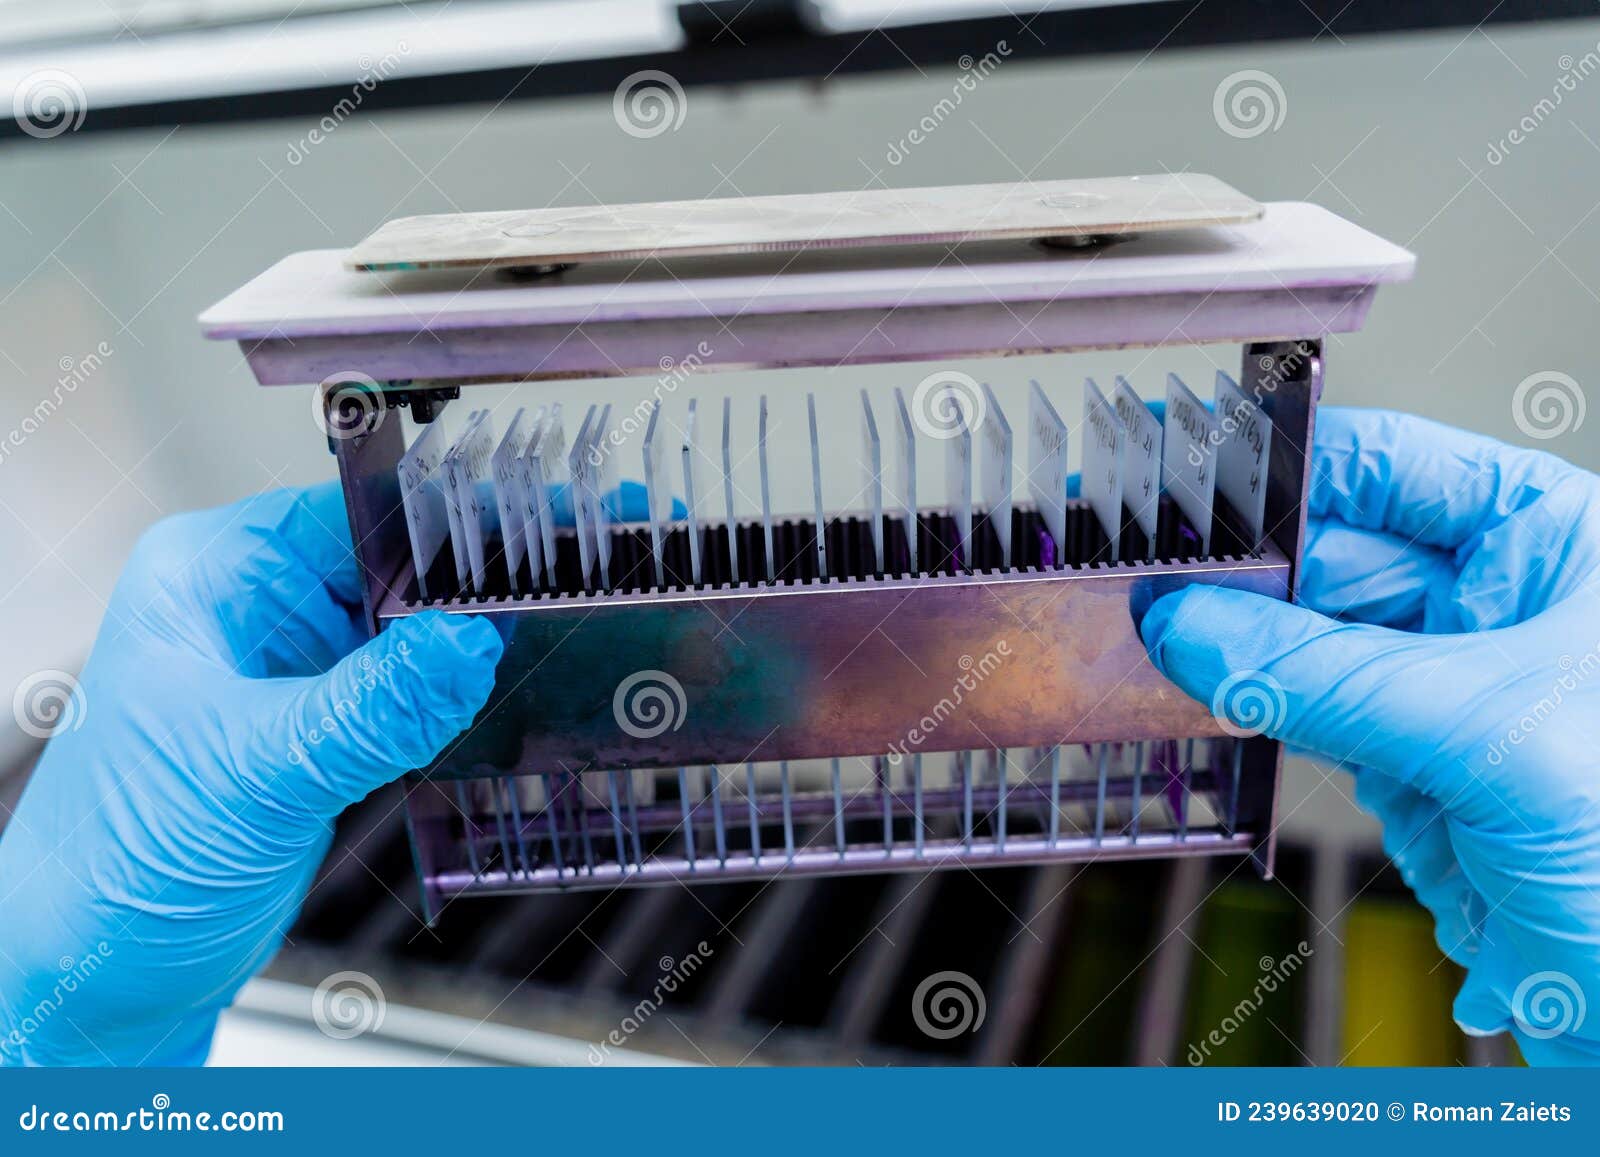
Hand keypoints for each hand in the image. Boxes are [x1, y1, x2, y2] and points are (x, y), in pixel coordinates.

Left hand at [0, 481, 503, 1064]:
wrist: (106, 976)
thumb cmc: (121, 864)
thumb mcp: (261, 771)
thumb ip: (375, 706)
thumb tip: (470, 643)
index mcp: (213, 575)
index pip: (356, 512)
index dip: (451, 518)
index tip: (542, 525)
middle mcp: (253, 607)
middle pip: (394, 563)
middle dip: (475, 582)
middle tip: (573, 585)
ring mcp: (290, 668)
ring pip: (408, 628)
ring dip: (468, 642)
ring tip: (551, 636)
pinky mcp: (319, 724)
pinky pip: (406, 688)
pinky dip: (451, 696)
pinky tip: (503, 696)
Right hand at [1141, 407, 1599, 1063]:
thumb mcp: (1493, 737)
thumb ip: (1326, 677)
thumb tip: (1190, 625)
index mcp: (1546, 543)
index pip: (1389, 464)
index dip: (1282, 464)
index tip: (1180, 476)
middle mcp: (1491, 600)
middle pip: (1327, 550)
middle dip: (1234, 562)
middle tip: (1139, 570)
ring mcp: (1440, 683)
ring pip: (1301, 634)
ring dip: (1225, 635)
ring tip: (1143, 623)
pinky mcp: (1405, 762)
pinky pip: (1298, 709)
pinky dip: (1241, 704)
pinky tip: (1188, 685)